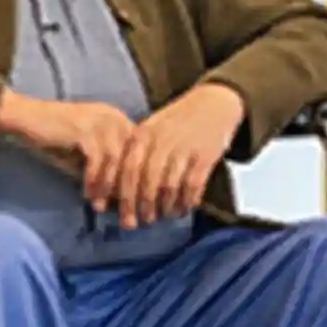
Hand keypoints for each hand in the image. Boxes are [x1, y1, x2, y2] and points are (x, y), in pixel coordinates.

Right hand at [0, 91, 134, 207]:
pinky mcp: (84, 129)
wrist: (26, 118)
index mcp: (121, 121)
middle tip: (129, 220)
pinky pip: (97, 162)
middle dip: (132, 194)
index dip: (144, 184)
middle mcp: (116, 118)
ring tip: (104, 210)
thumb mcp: (87, 154)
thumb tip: (123, 201)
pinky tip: (88, 197)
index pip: (143, 155)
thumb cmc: (56, 139)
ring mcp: (101, 121)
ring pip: (118, 163)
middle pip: (135, 160)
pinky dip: (94, 182)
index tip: (141, 210)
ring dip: (111, 191)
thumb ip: (107, 170)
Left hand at [116, 83, 245, 227]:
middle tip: (135, 222)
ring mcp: (184, 149)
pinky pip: (192, 186)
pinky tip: (182, 209)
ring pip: (168, 187)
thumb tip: (116, 189)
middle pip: (145, 181)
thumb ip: (135, 153)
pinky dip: (186, 202)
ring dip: (162, 207)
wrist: (212, 103)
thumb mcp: (150, 129)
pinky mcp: (205, 156)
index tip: (113, 211)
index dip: (119, 194)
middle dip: (138, 206)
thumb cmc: (175, 122)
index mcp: (143, 134)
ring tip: (159, 216)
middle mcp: (161, 141)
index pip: (126, 169)